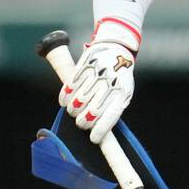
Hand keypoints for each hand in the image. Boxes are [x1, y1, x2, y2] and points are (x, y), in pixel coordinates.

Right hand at [60, 18, 138, 142]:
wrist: (117, 49)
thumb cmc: (120, 78)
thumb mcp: (123, 92)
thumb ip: (113, 108)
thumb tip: (100, 131)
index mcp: (122, 94)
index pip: (110, 117)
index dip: (100, 130)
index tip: (94, 139)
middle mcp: (110, 85)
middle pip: (92, 112)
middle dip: (84, 122)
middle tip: (81, 123)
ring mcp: (97, 75)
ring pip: (78, 101)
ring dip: (73, 110)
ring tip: (74, 111)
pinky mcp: (85, 66)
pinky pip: (70, 87)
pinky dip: (65, 97)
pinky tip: (64, 101)